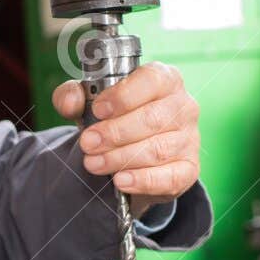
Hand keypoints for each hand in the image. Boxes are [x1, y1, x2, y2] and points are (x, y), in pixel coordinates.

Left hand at [53, 62, 200, 209]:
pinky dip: (143, 180)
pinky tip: (121, 181)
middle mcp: (183, 106)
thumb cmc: (115, 119)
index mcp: (165, 79)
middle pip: (152, 119)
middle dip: (115, 133)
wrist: (132, 156)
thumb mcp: (90, 102)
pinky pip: (170, 177)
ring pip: (157, 149)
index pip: (151, 80)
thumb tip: (70, 102)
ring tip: (94, 163)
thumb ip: (73, 96)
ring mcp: (190, 138)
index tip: (99, 110)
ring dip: (120, 158)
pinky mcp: (189, 169)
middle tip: (88, 143)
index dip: (123, 96)